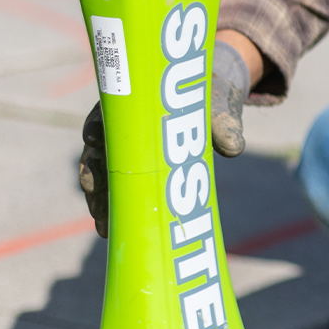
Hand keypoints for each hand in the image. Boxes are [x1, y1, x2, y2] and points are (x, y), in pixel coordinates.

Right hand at [78, 34, 260, 236]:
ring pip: (103, 177)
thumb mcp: (217, 106)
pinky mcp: (136, 172)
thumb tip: (234, 148)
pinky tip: (115, 229)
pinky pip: (119, 190)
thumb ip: (223, 123)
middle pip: (96, 153)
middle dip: (94, 181)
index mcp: (131, 105)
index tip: (95, 140)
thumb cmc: (209, 99)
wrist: (213, 103)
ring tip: (105, 228)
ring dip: (101, 202)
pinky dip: (116, 208)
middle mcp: (120, 129)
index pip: (104, 114)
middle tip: (98, 205)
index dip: (95, 129)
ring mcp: (124, 152)